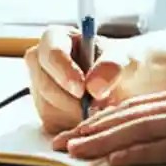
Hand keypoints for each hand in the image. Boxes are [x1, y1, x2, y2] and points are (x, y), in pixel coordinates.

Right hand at [24, 26, 140, 133]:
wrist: (126, 84)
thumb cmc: (121, 64)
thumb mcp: (124, 58)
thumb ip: (112, 66)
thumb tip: (94, 87)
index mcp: (56, 38)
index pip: (50, 52)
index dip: (64, 72)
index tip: (81, 90)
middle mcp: (41, 61)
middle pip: (45, 85)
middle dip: (72, 101)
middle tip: (99, 105)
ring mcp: (39, 87)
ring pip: (48, 108)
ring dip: (76, 115)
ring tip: (99, 108)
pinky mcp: (45, 112)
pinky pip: (53, 125)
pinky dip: (73, 127)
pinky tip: (91, 117)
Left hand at [51, 82, 165, 165]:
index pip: (139, 105)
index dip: (106, 118)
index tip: (82, 130)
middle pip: (129, 114)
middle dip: (91, 130)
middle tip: (62, 142)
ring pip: (135, 129)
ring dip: (99, 142)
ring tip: (72, 152)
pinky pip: (159, 148)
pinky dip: (129, 154)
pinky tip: (109, 162)